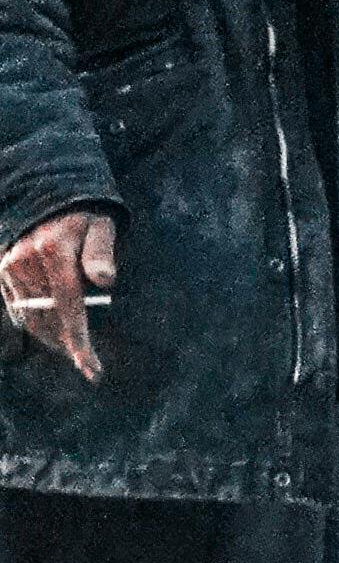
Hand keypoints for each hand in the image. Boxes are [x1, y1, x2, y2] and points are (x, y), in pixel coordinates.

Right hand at [0, 207, 115, 385]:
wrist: (49, 194)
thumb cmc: (84, 215)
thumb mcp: (101, 226)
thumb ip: (102, 252)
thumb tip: (105, 281)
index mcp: (54, 250)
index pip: (69, 306)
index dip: (79, 340)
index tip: (90, 368)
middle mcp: (27, 260)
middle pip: (48, 318)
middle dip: (69, 346)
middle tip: (89, 366)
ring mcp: (11, 265)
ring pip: (31, 317)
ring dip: (52, 338)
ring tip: (74, 352)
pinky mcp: (3, 268)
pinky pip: (18, 307)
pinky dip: (35, 324)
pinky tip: (52, 335)